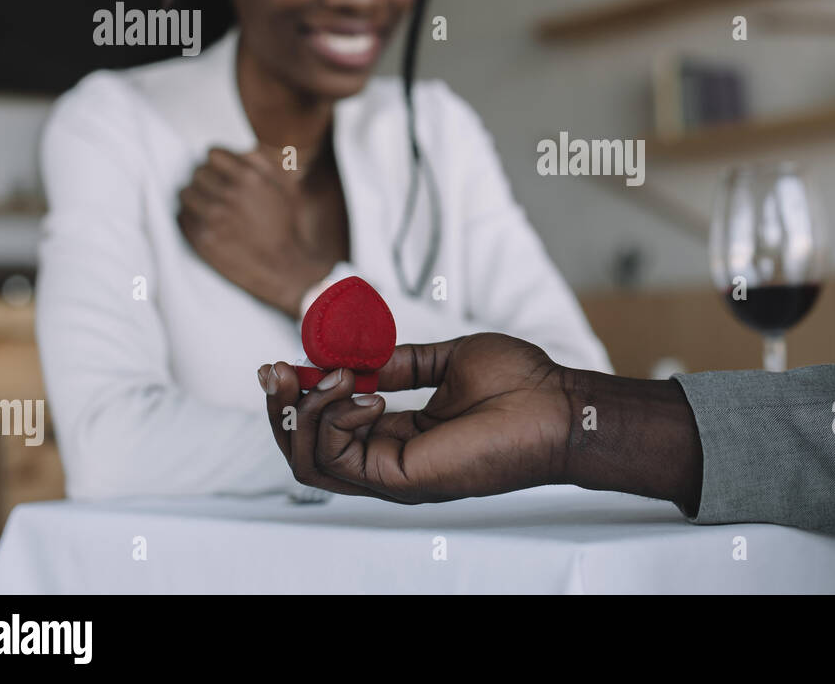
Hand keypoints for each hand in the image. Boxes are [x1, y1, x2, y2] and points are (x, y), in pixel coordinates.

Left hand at [177, 147, 331, 315]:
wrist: (282, 268)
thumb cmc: (285, 226)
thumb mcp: (287, 188)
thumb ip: (263, 164)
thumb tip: (239, 151)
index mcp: (249, 179)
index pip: (212, 154)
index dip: (219, 163)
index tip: (222, 172)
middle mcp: (228, 196)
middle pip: (197, 172)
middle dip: (207, 180)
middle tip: (218, 192)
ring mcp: (212, 218)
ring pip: (185, 193)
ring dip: (196, 198)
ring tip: (211, 207)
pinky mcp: (201, 239)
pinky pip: (182, 216)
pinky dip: (192, 217)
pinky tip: (208, 224)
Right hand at [259, 333, 577, 501]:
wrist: (558, 404)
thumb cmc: (520, 383)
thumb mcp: (447, 361)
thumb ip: (401, 363)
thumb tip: (359, 356)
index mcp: (399, 435)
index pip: (326, 429)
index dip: (299, 396)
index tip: (285, 360)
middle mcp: (390, 460)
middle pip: (306, 451)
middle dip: (282, 408)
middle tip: (276, 368)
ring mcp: (394, 474)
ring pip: (311, 460)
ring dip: (307, 410)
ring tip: (338, 376)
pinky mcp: (401, 479)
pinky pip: (337, 459)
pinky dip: (336, 419)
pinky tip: (366, 393)